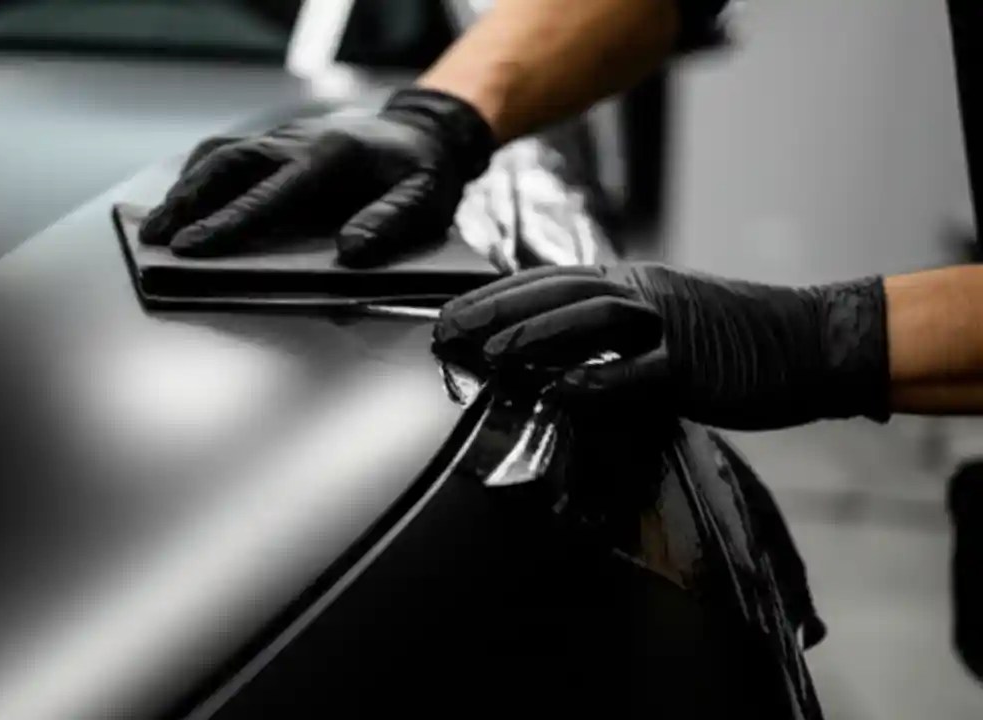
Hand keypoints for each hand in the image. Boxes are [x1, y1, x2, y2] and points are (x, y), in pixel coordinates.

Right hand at [140, 88, 496, 267]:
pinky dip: (199, 174)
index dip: (228, 223)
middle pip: (229, 165)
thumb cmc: (423, 173)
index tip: (193, 247)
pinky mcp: (279, 143)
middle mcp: (299, 141)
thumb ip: (390, 223)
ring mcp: (285, 138)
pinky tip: (183, 198)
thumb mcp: (425, 200)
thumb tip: (349, 252)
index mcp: (332, 157)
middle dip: (187, 202)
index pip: (268, 195)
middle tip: (155, 238)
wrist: (426, 132)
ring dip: (185, 188)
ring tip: (156, 224)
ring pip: (222, 155)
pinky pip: (229, 151)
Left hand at [433, 264, 889, 429]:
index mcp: (634, 281)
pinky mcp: (696, 365)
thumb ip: (613, 332)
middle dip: (498, 310)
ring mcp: (671, 325)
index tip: (452, 314)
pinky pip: (641, 372)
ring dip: (537, 334)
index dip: (497, 296)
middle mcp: (646, 293)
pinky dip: (599, 380)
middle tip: (448, 331)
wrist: (814, 342)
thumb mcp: (666, 320)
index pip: (551, 281)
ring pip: (593, 319)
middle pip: (559, 292)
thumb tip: (556, 355)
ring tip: (491, 353)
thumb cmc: (736, 337)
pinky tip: (561, 391)